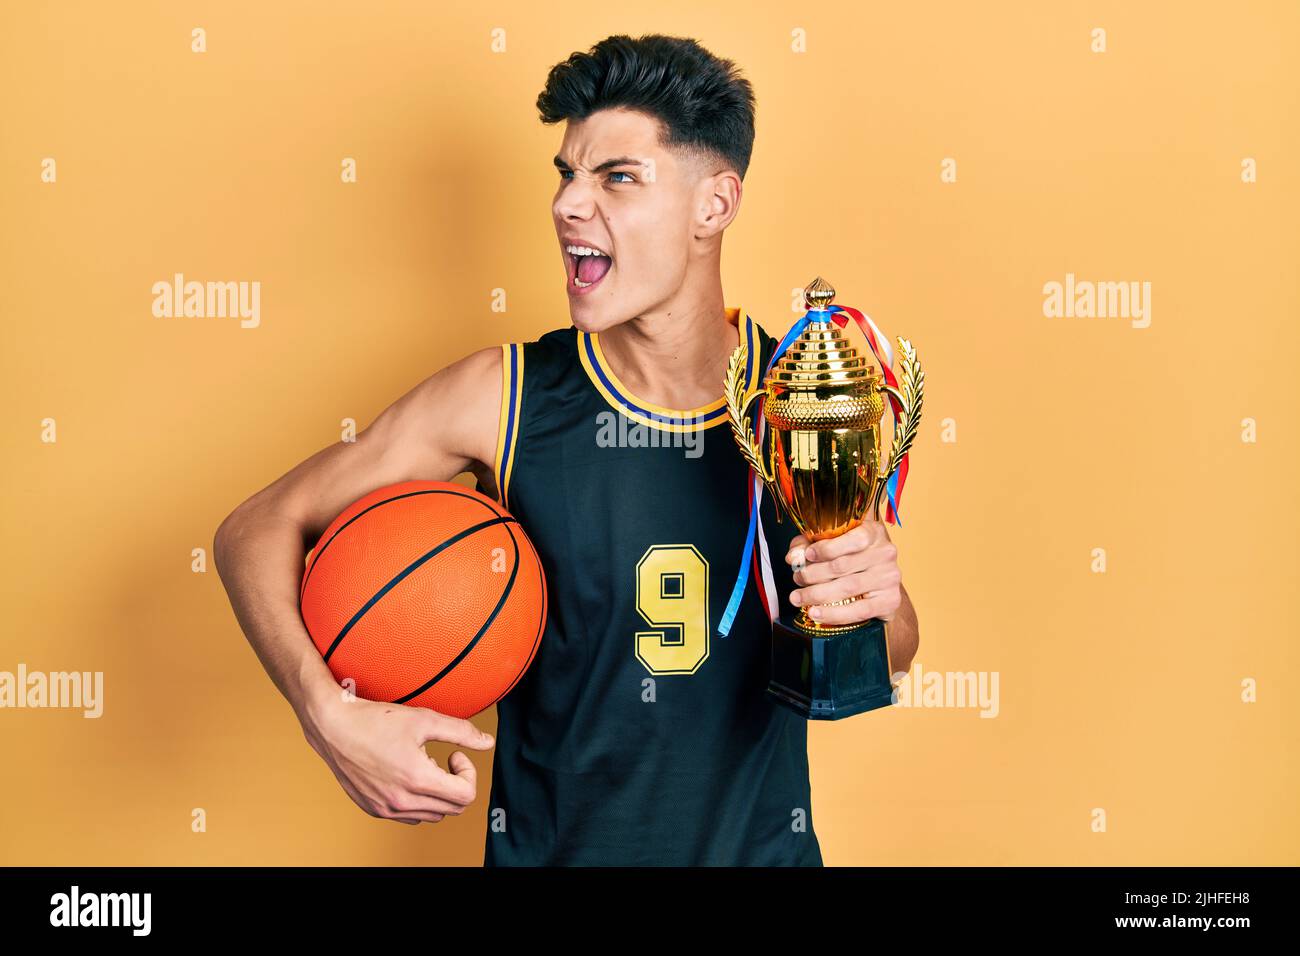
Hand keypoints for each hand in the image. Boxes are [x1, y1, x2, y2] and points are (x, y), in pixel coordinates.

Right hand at [300, 687, 494, 824]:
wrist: (333, 728)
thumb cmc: (376, 720)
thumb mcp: (424, 719)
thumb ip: (461, 731)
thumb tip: (488, 743)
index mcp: (417, 779)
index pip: (466, 796)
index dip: (469, 773)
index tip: (455, 754)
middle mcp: (401, 801)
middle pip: (453, 808)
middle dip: (456, 783)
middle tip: (442, 757)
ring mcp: (386, 809)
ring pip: (433, 815)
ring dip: (437, 793)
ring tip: (421, 765)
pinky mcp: (374, 810)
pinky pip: (410, 816)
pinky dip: (418, 800)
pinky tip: (405, 774)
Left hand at [785, 521, 901, 624]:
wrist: (878, 583)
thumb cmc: (851, 557)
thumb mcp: (830, 542)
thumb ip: (808, 544)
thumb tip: (793, 557)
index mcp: (873, 532)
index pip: (853, 539)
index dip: (827, 548)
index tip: (807, 555)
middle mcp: (885, 553)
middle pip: (843, 566)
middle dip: (813, 574)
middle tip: (797, 579)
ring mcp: (890, 578)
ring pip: (848, 588)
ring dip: (817, 594)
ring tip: (798, 598)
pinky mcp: (890, 601)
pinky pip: (859, 610)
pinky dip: (833, 613)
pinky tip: (815, 612)